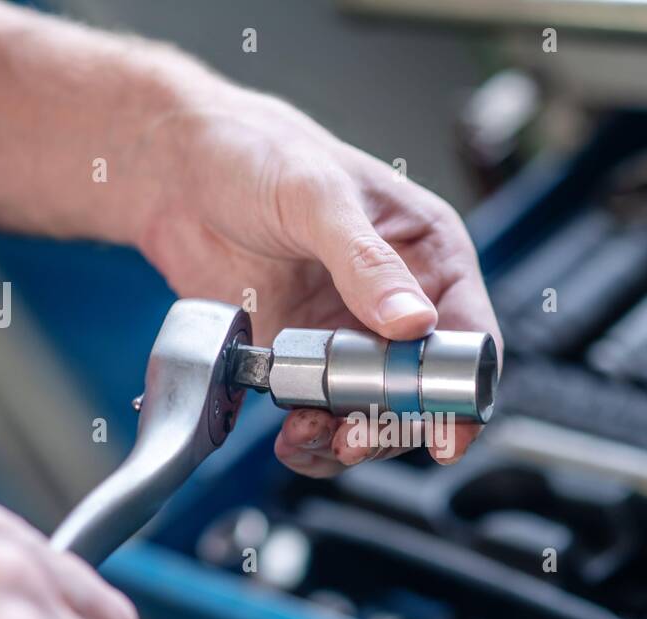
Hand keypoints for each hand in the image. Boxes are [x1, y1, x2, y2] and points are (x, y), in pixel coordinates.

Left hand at [135, 77, 502, 476]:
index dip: (464, 392)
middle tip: (357, 437)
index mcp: (428, 254)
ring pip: (374, 411)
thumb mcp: (318, 196)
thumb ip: (366, 262)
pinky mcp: (304, 356)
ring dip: (348, 437)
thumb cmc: (258, 153)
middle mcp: (399, 301)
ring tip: (310, 438)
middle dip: (395, 424)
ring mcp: (350, 334)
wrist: (176, 169)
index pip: (470, 338)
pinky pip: (322, 412)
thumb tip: (414, 322)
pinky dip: (311, 436)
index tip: (442, 431)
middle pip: (423, 390)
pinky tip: (291, 437)